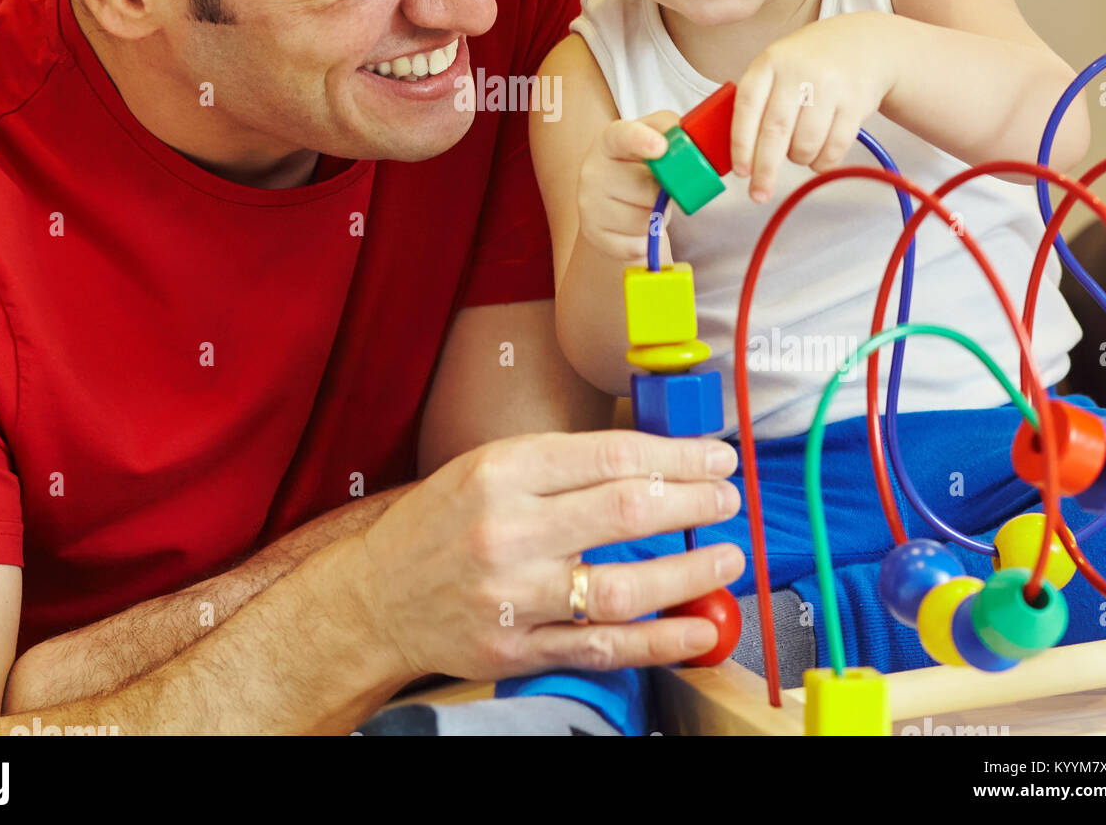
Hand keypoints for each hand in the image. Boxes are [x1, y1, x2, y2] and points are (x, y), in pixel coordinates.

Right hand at [357, 431, 744, 681]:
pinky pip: (604, 647)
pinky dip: (660, 641)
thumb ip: (562, 464)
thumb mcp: (488, 466)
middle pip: (624, 512)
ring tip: (725, 557)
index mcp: (503, 471)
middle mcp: (509, 530)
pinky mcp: (518, 650)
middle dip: (692, 503)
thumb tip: (651, 461)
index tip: (714, 457)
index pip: (610, 456)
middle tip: (727, 498)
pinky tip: (697, 629)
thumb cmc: (442, 522)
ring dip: (688, 573)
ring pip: (622, 587)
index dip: (676, 456)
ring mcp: (515, 596)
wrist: (378, 596)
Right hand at [576, 110, 680, 261]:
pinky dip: (647, 240)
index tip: (661, 147)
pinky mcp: (594, 235)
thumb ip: (675, 132)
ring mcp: (590, 205)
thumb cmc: (642, 164)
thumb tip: (693, 144)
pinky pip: (637, 245)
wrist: (615, 199)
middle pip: (647, 188)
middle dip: (663, 192)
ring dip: (657, 217)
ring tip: (647, 205)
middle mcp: (593, 171)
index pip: (622, 137)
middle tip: (661, 187)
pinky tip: (638, 226)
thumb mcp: (658, 136)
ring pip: (644, 220)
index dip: (641, 140)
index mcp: (610, 140)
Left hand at [730, 13, 899, 201]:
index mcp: (769, 63)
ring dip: (798, 159)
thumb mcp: (776, 68)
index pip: (747, 107)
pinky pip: (835, 148)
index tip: (740, 171)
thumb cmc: (808, 64)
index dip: (741, 144)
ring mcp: (830, 86)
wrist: (863, 43)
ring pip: (806, 143)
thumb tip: (739, 154)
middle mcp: (798, 72)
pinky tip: (819, 153)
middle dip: (765, 169)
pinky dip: (823, 161)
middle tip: (759, 194)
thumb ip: (757, 102)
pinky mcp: (856, 103)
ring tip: (797, 152)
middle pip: (776, 130)